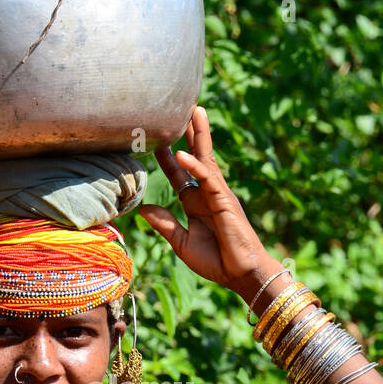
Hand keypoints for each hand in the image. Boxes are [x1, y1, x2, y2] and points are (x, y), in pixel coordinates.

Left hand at [138, 106, 270, 290]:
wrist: (241, 274)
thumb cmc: (216, 261)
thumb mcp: (181, 242)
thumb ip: (165, 224)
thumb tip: (142, 209)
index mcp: (196, 203)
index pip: (180, 174)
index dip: (167, 158)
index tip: (155, 140)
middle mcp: (207, 194)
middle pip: (197, 156)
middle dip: (190, 133)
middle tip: (182, 108)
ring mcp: (217, 195)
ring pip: (207, 158)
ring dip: (200, 134)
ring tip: (195, 111)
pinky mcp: (224, 201)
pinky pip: (208, 179)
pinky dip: (195, 165)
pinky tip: (181, 153)